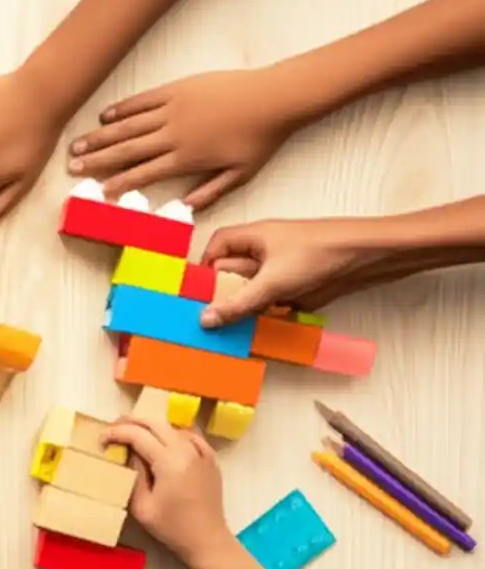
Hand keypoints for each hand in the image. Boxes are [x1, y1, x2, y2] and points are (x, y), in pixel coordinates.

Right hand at [68, 69, 302, 209]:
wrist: (274, 97)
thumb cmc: (260, 138)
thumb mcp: (240, 175)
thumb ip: (210, 192)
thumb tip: (184, 207)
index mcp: (186, 158)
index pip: (144, 173)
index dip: (119, 182)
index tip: (98, 190)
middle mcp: (173, 134)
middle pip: (127, 150)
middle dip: (98, 160)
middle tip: (73, 165)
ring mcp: (173, 109)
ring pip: (129, 125)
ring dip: (102, 136)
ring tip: (79, 143)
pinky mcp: (177, 90)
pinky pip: (144, 100)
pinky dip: (123, 108)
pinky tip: (106, 116)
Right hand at [104, 417, 231, 566]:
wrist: (207, 541)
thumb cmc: (171, 528)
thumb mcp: (142, 506)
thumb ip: (133, 475)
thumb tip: (128, 453)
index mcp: (169, 462)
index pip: (137, 435)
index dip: (116, 433)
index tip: (101, 440)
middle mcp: (186, 451)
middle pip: (155, 423)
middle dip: (131, 422)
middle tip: (113, 427)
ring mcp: (201, 453)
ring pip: (172, 427)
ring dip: (151, 426)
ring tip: (134, 432)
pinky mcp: (210, 460)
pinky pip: (190, 436)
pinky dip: (173, 433)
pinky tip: (164, 439)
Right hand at [198, 218, 389, 326]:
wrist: (370, 257)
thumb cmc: (318, 254)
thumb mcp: (272, 282)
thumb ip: (237, 303)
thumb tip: (205, 319)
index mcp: (252, 237)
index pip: (216, 248)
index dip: (205, 268)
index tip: (197, 293)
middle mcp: (264, 252)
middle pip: (232, 273)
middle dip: (224, 296)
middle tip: (212, 322)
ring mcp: (282, 270)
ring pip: (252, 292)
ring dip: (247, 310)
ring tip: (234, 331)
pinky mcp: (298, 287)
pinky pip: (273, 303)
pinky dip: (268, 316)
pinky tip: (264, 330)